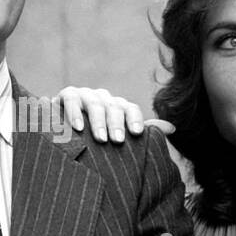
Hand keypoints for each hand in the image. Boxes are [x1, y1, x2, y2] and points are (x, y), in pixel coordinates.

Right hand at [56, 87, 173, 142]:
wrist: (62, 131)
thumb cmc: (94, 137)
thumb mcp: (118, 135)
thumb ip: (144, 132)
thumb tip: (173, 129)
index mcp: (118, 107)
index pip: (130, 109)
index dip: (135, 119)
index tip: (137, 134)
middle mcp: (104, 98)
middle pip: (113, 107)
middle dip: (116, 124)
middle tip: (118, 141)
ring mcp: (85, 95)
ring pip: (95, 104)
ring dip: (98, 121)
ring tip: (101, 139)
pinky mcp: (66, 96)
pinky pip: (72, 100)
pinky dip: (75, 113)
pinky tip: (79, 127)